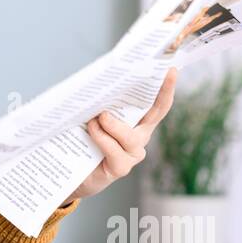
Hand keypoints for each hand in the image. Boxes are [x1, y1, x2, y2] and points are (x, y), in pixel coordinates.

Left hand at [59, 68, 177, 207]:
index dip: (166, 88)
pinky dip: (101, 138)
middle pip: (156, 114)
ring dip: (112, 124)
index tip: (171, 69)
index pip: (156, 104)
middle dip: (162, 92)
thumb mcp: (92, 117)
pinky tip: (91, 131)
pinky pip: (115, 150)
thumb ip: (99, 105)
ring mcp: (133, 154)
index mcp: (136, 122)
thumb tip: (97, 83)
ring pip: (130, 136)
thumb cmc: (82, 140)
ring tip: (97, 117)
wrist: (70, 173)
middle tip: (156, 73)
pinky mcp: (121, 167)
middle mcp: (140, 137)